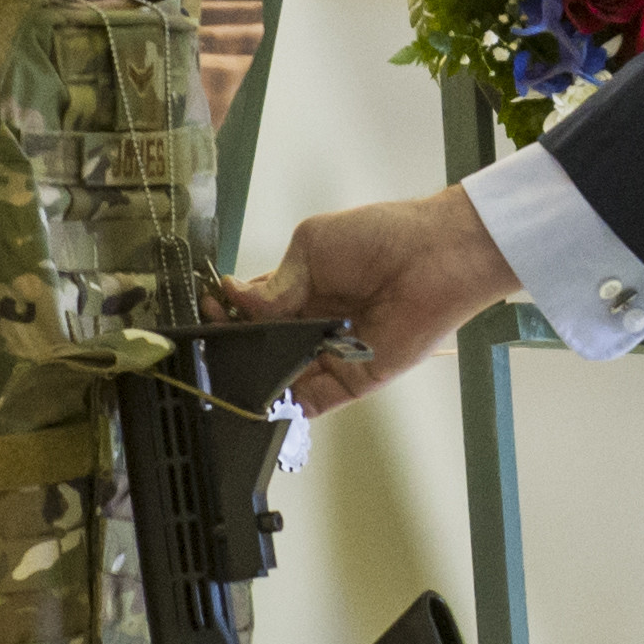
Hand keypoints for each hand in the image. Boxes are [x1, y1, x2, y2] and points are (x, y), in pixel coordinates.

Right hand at [216, 190, 519, 417]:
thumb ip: (276, 282)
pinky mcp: (353, 380)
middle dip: (237, 348)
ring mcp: (331, 356)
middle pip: (263, 348)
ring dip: (256, 377)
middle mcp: (312, 325)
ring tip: (230, 369)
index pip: (253, 311)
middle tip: (213, 344)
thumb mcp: (312, 244)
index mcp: (301, 289)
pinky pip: (313, 402)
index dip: (227, 314)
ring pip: (282, 377)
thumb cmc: (382, 237)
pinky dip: (287, 406)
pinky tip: (262, 398)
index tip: (208, 310)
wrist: (435, 255)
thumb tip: (237, 301)